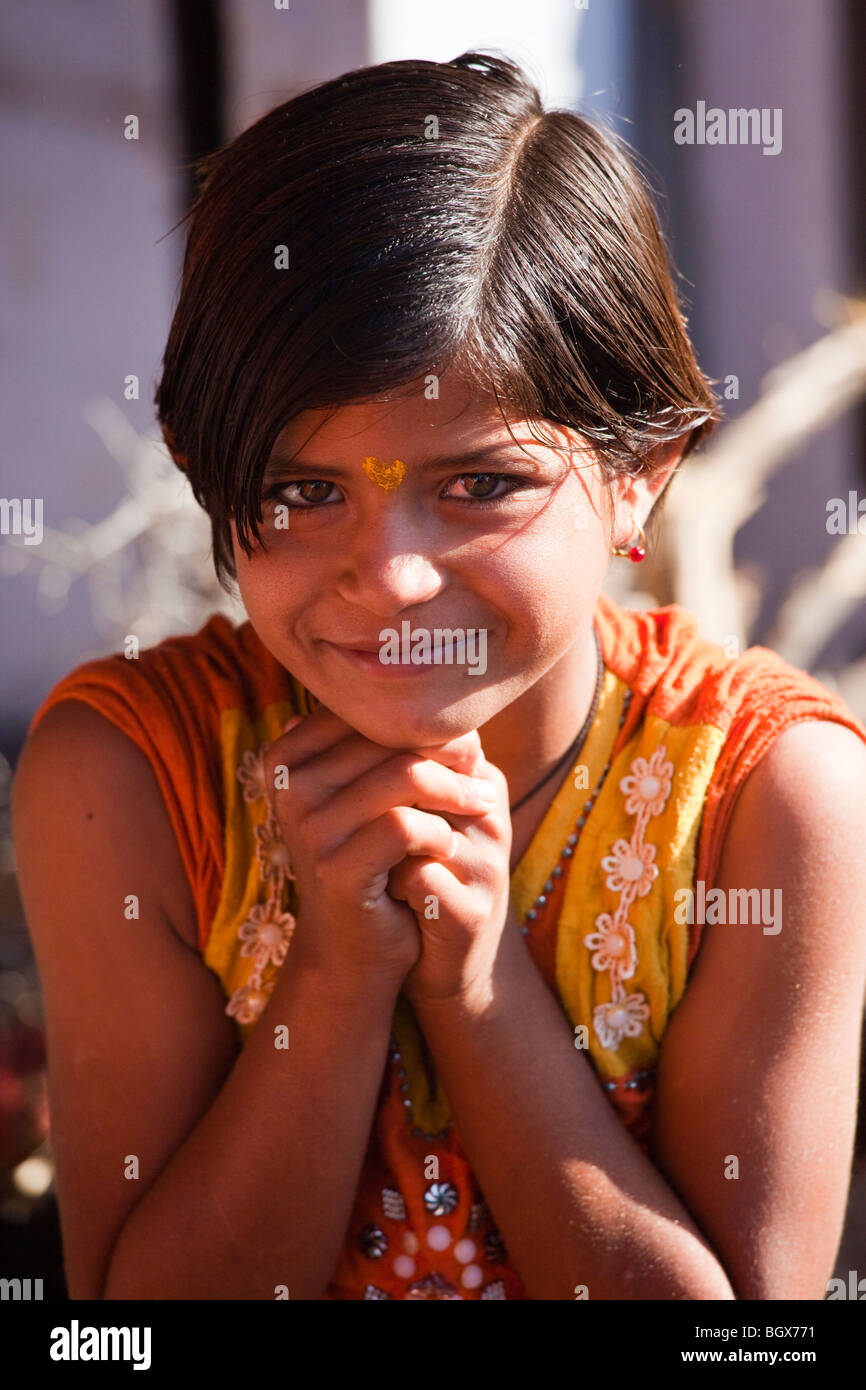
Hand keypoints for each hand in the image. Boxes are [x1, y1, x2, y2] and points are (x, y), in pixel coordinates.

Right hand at [261, 706, 498, 988]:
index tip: (468, 744)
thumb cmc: (371, 859)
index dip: (425, 722)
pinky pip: (404, 825)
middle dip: (448, 752)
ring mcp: (305, 825)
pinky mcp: (334, 866)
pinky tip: (451, 845)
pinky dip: (439, 831)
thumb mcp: (373, 795)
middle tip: (483, 771)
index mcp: (287, 755)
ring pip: (403, 776)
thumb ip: (388, 744)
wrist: (354, 949)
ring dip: (455, 790)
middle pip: (388, 738)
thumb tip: (446, 688)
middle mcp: (287, 783)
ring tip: (483, 805)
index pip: (367, 713)